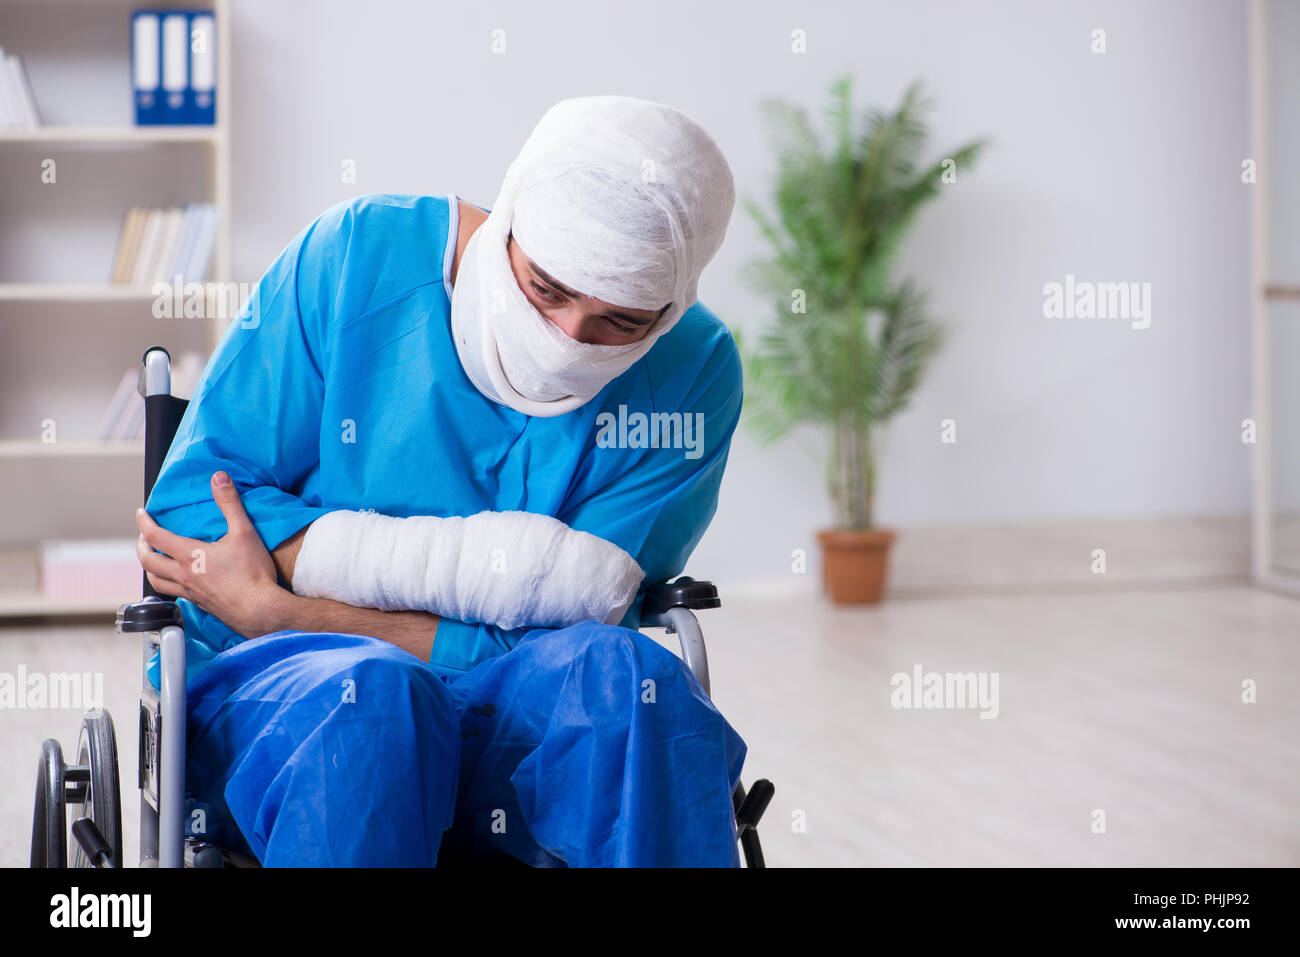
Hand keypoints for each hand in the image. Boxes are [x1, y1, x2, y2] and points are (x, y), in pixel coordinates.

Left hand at [135, 471, 285, 638]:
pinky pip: (174, 594)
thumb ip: (230, 503)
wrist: (261, 609)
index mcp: (190, 556)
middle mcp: (184, 575)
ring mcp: (190, 592)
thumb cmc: (253, 574)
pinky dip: (167, 584)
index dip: (145, 523)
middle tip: (144, 537)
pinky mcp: (200, 604)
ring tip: (153, 560)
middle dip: (141, 547)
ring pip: (156, 581)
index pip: (155, 537)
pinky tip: (179, 582)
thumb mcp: (245, 532)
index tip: (142, 514)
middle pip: (148, 561)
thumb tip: (219, 478)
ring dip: (149, 568)